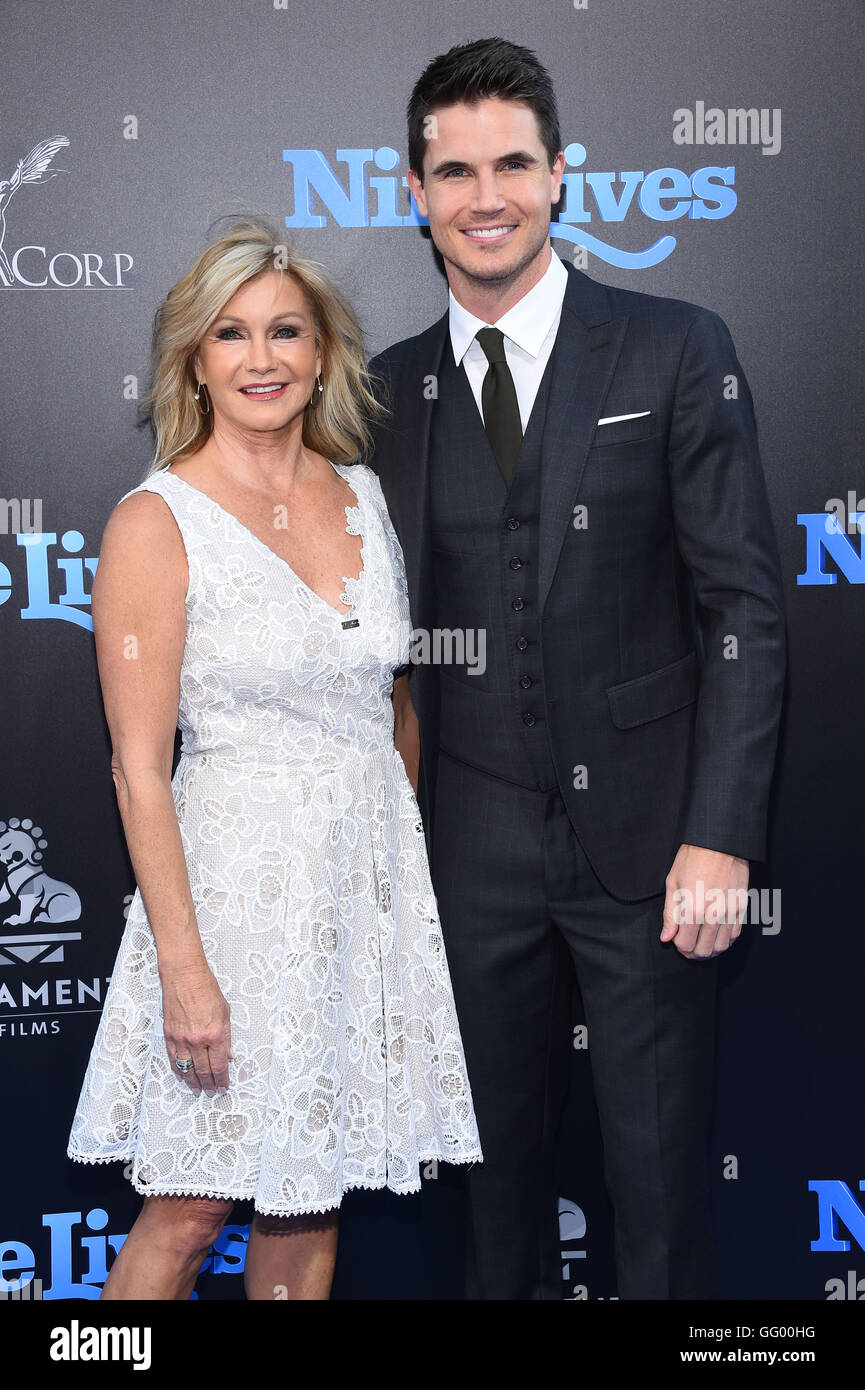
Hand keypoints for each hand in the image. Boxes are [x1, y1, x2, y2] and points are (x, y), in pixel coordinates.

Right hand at [160, 960, 232, 1095]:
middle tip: (212, 1092)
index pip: (219, 1065)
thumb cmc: (206, 989)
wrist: (184, 976)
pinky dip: (178, 1070)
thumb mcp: (225, 1012)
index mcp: (215, 1034)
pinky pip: (173, 1059)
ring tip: (198, 1090)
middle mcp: (197, 1040)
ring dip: (193, 1082)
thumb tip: (229, 1056)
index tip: (224, 1086)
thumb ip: (227, 1037)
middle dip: (209, 1085)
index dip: (222, 1079)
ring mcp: (181, 1039)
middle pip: (203, 1071)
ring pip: (187, 1069)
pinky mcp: (169, 1035)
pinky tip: (183, 1076)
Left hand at [661, 843, 748, 959]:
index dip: (678, 946)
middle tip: (687, 946)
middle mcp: (714, 914)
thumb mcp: (673, 884)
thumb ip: (670, 914)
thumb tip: (666, 938)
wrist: (719, 842)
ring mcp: (731, 912)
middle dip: (692, 952)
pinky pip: (734, 935)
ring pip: (721, 947)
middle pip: (704, 950)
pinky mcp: (742, 908)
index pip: (685, 944)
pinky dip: (724, 941)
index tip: (676, 939)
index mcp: (694, 909)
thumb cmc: (692, 859)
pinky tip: (715, 936)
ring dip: (709, 950)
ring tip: (701, 943)